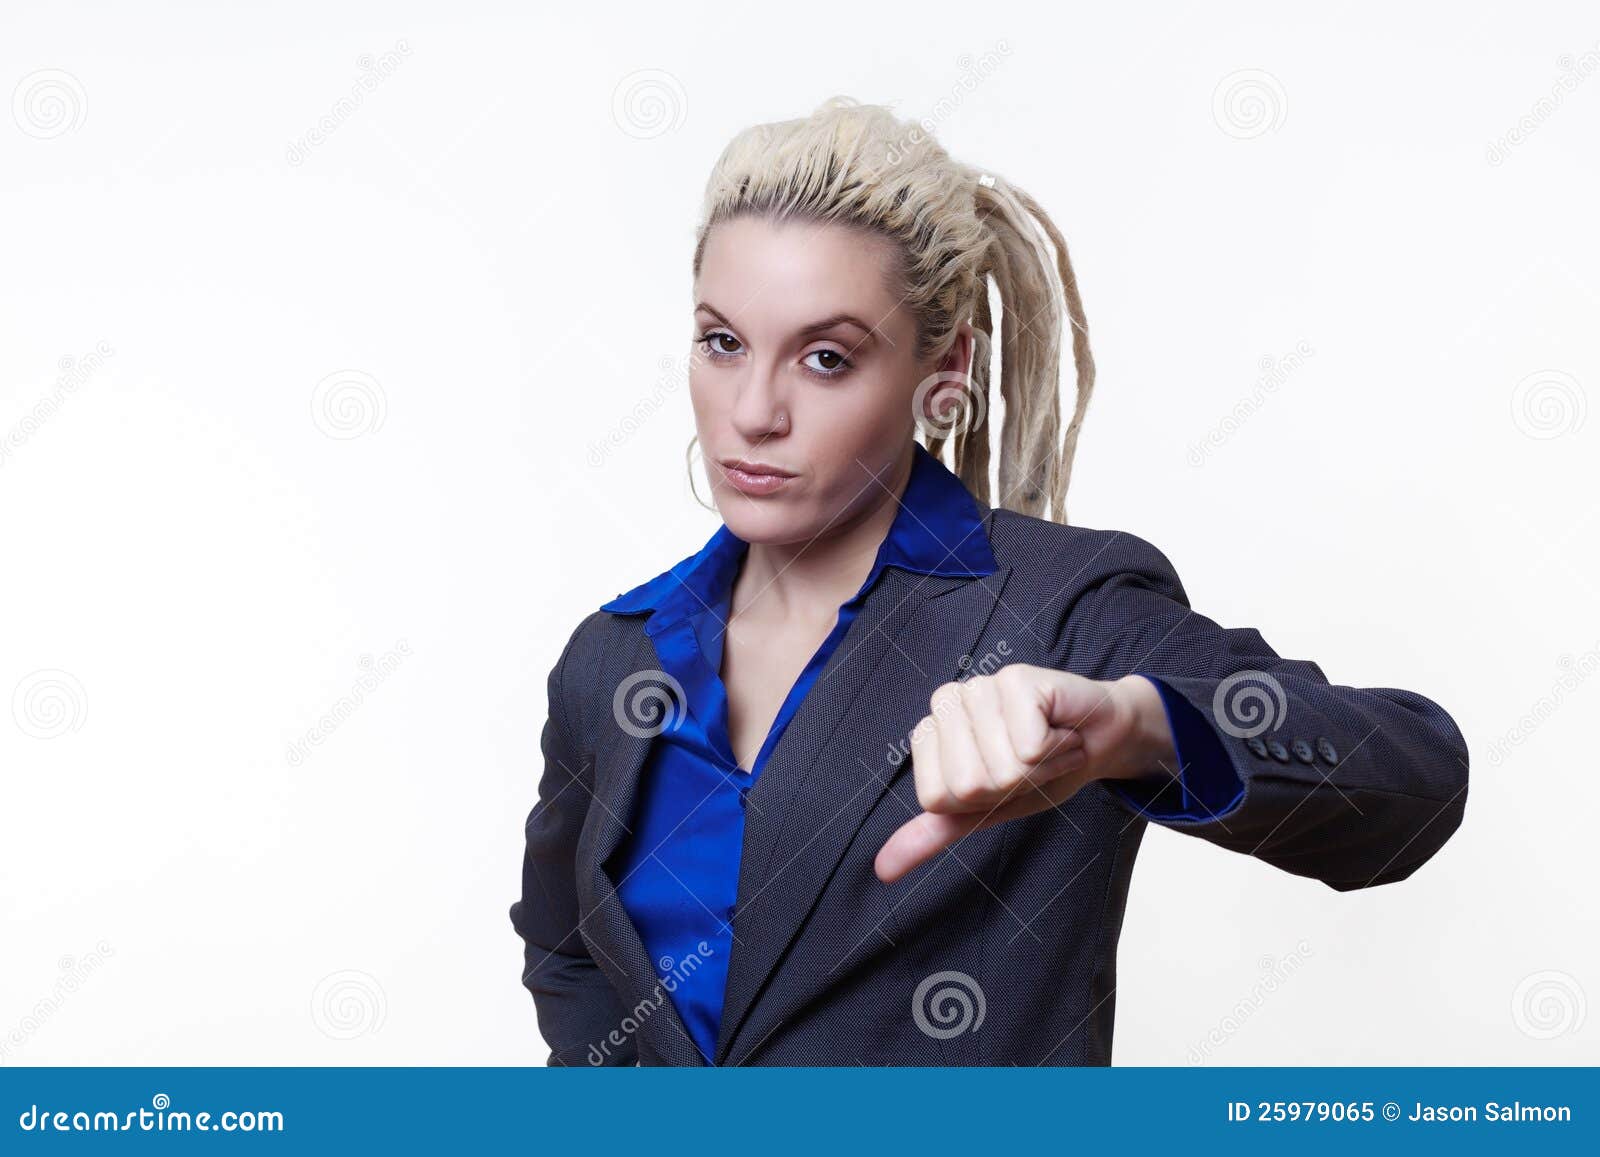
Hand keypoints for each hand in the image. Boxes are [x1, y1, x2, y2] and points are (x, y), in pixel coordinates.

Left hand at [874, 666, 1176, 883]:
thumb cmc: (1040, 771)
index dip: (983, 801)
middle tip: (1030, 761)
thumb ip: (933, 833)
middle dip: (1012, 786)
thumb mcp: (983, 810)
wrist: (1099, 741)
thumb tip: (881, 870)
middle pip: (968, 784)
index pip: (939, 796)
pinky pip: (1028, 746)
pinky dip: (1056, 751)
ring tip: (1047, 746)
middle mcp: (947, 703)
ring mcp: (979, 687)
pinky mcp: (1016, 680)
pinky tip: (1061, 731)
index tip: (1005, 778)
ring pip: (1001, 768)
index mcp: (930, 734)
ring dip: (1039, 769)